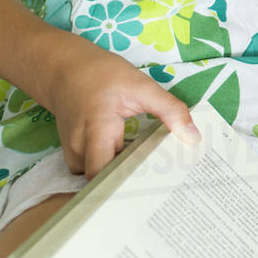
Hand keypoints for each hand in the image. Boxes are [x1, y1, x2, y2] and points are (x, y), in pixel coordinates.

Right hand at [46, 39, 198, 177]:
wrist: (63, 69)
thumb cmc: (101, 74)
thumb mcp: (141, 86)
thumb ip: (169, 110)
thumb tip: (193, 138)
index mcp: (96, 131)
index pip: (103, 176)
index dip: (126, 187)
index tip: (157, 189)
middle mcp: (80, 150)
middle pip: (106, 182)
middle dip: (133, 186)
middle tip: (166, 186)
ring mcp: (75, 155)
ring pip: (101, 178)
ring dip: (126, 177)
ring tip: (157, 176)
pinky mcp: (78, 156)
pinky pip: (98, 169)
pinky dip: (117, 168)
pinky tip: (139, 164)